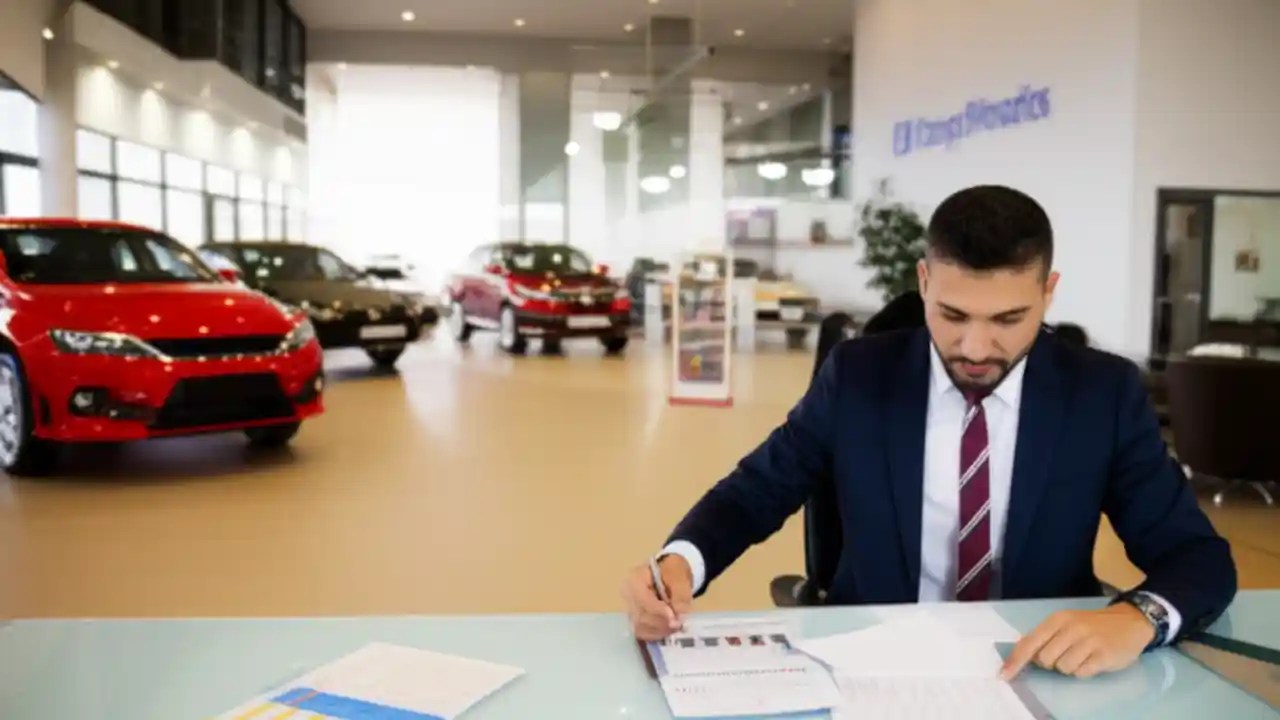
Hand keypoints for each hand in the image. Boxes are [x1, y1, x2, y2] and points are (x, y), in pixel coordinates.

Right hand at [623, 555, 693, 640]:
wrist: (670, 573)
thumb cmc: (672, 572)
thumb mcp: (679, 577)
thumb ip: (680, 595)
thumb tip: (679, 613)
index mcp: (635, 580)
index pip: (642, 599)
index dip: (658, 611)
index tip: (674, 618)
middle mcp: (627, 596)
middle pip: (640, 616)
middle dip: (661, 623)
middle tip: (679, 624)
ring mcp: (630, 609)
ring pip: (641, 627)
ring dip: (660, 630)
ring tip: (676, 627)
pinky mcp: (635, 620)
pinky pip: (642, 632)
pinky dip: (656, 634)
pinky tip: (668, 630)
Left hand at [1002, 604, 1155, 679]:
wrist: (1130, 622)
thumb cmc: (1093, 625)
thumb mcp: (1067, 624)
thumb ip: (1046, 637)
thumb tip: (1023, 654)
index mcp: (1057, 620)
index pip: (1029, 643)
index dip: (1015, 661)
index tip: (1003, 675)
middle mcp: (1071, 629)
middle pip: (1045, 660)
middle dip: (1052, 663)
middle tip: (1067, 654)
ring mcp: (1088, 642)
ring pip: (1063, 668)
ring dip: (1070, 667)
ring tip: (1083, 656)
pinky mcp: (1103, 656)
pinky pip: (1082, 673)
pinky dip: (1084, 671)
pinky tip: (1093, 661)